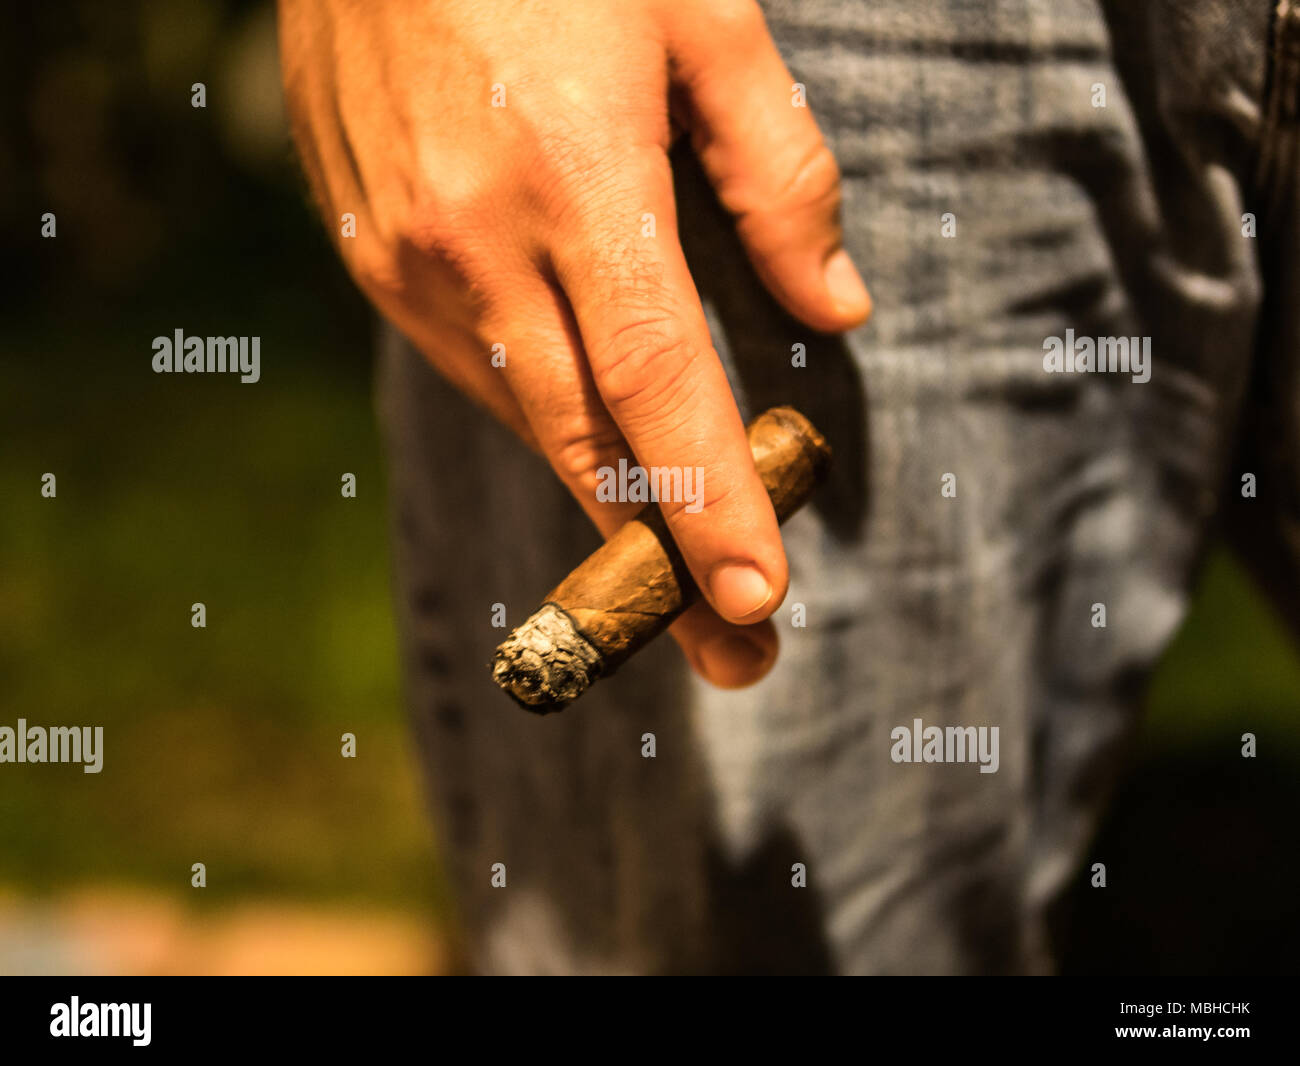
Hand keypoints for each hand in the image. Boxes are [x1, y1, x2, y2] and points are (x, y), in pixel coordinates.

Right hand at [278, 0, 869, 688]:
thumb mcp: (704, 18)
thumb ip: (779, 175)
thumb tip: (832, 304)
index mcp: (576, 184)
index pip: (660, 391)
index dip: (712, 506)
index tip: (756, 602)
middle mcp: (475, 246)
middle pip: (587, 443)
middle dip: (665, 559)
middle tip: (733, 651)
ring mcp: (405, 258)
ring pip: (530, 416)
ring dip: (606, 487)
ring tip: (675, 547)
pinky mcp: (367, 252)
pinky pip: (473, 366)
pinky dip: (545, 411)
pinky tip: (589, 427)